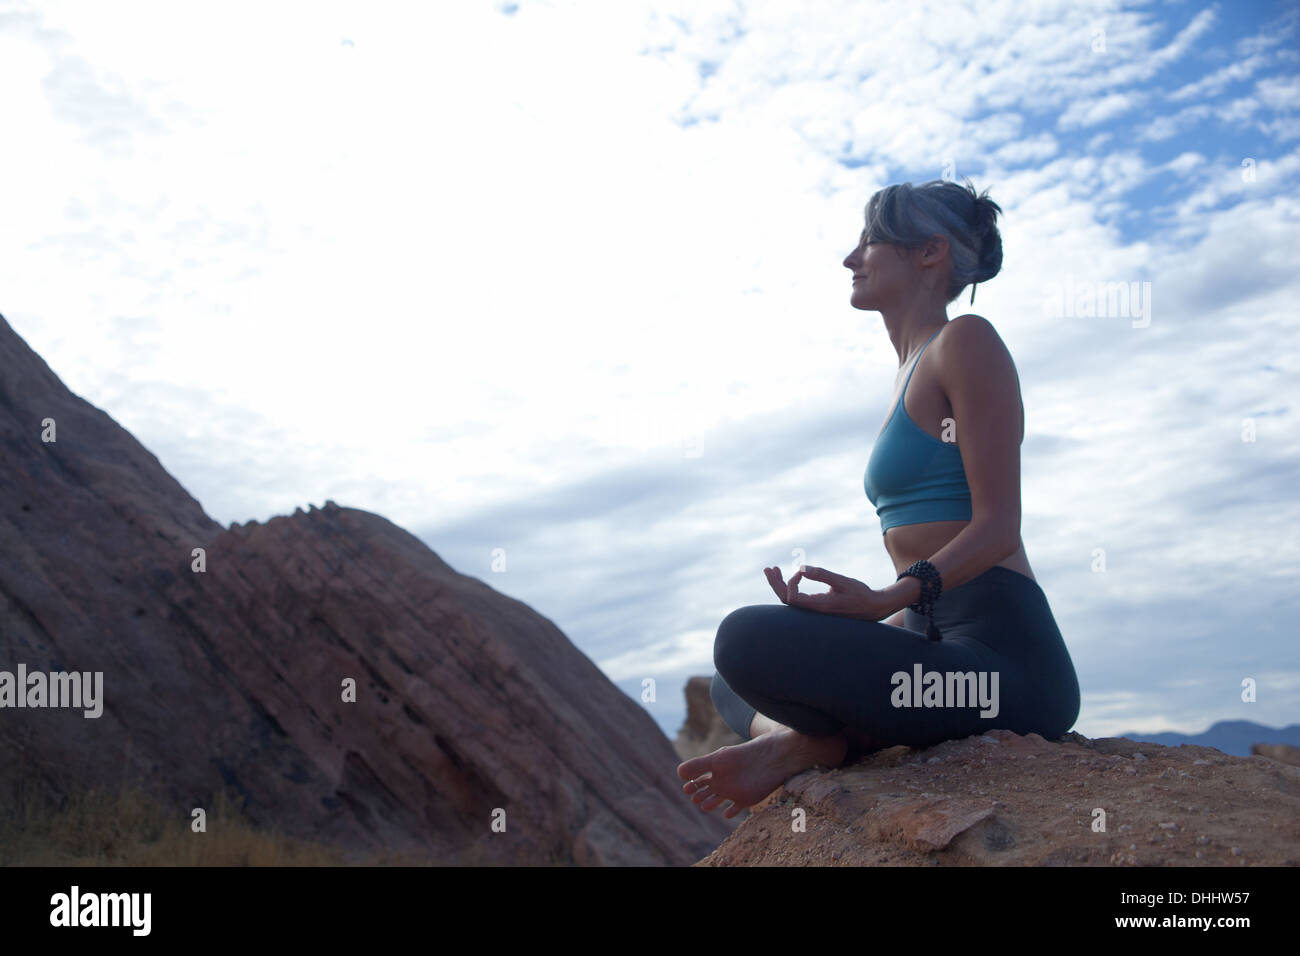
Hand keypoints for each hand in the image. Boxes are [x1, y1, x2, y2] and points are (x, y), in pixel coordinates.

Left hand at [762, 565, 888, 619]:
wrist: (873, 607)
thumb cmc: (860, 594)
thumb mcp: (842, 581)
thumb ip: (822, 575)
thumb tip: (801, 568)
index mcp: (820, 606)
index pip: (792, 599)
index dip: (790, 583)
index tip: (801, 571)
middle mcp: (814, 611)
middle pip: (786, 601)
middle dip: (775, 584)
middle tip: (768, 568)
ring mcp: (815, 612)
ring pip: (790, 601)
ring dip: (780, 585)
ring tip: (774, 570)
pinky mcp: (817, 609)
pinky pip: (797, 601)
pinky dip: (790, 588)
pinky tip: (790, 579)